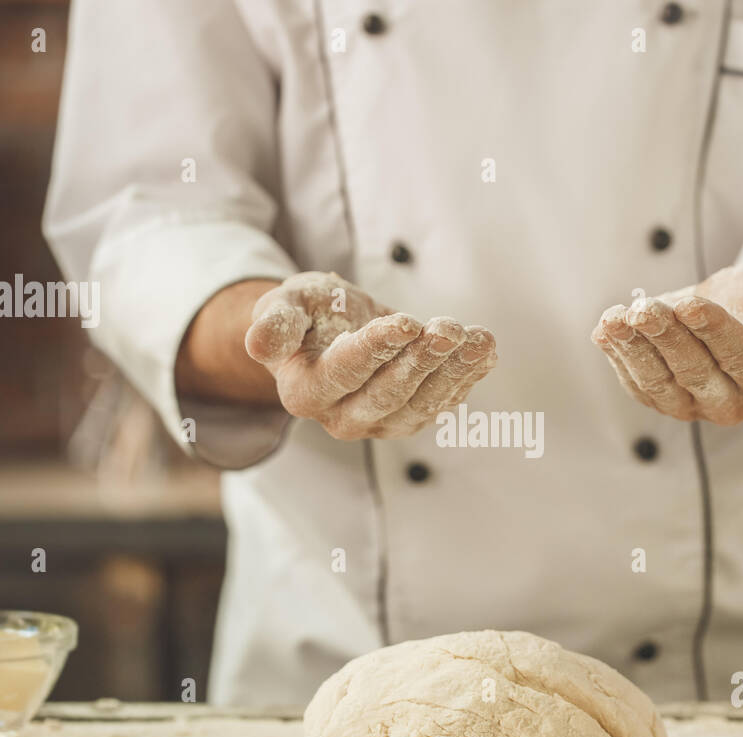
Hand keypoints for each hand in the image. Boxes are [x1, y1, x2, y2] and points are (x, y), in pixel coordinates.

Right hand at [245, 272, 496, 438]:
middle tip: (451, 328)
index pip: (346, 372)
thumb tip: (258, 345)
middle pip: (388, 393)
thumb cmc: (305, 315)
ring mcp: (378, 424)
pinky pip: (441, 403)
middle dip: (423, 360)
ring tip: (479, 338)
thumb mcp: (283, 305)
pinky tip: (484, 351)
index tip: (407, 322)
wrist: (328, 331)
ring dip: (454, 371)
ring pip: (421, 404)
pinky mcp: (408, 418)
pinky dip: (466, 378)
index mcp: (305, 392)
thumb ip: (275, 323)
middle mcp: (340, 418)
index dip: (377, 348)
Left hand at [590, 258, 742, 423]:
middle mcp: (733, 405)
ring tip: (618, 316)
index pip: (742, 361)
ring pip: (659, 384)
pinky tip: (607, 327)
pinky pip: (636, 383)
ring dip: (635, 350)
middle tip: (645, 306)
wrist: (735, 308)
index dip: (715, 334)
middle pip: (695, 374)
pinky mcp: (660, 398)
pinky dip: (619, 355)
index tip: (691, 304)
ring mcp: (692, 406)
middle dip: (668, 338)